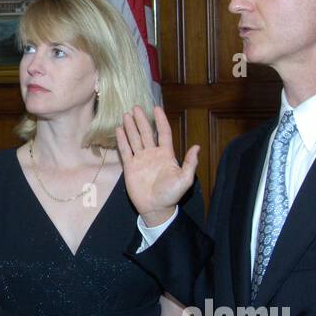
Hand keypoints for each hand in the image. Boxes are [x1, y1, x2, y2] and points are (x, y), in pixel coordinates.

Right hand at [116, 104, 198, 224]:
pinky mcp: (130, 167)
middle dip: (141, 120)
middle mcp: (153, 154)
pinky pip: (125, 151)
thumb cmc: (171, 194)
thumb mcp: (185, 179)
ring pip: (135, 139)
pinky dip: (122, 140)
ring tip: (126, 114)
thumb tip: (197, 146)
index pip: (163, 133)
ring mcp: (140, 159)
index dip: (160, 120)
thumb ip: (190, 163)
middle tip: (136, 107)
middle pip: (146, 132)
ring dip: (131, 127)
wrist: (156, 208)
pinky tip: (119, 130)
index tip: (156, 108)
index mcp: (166, 154)